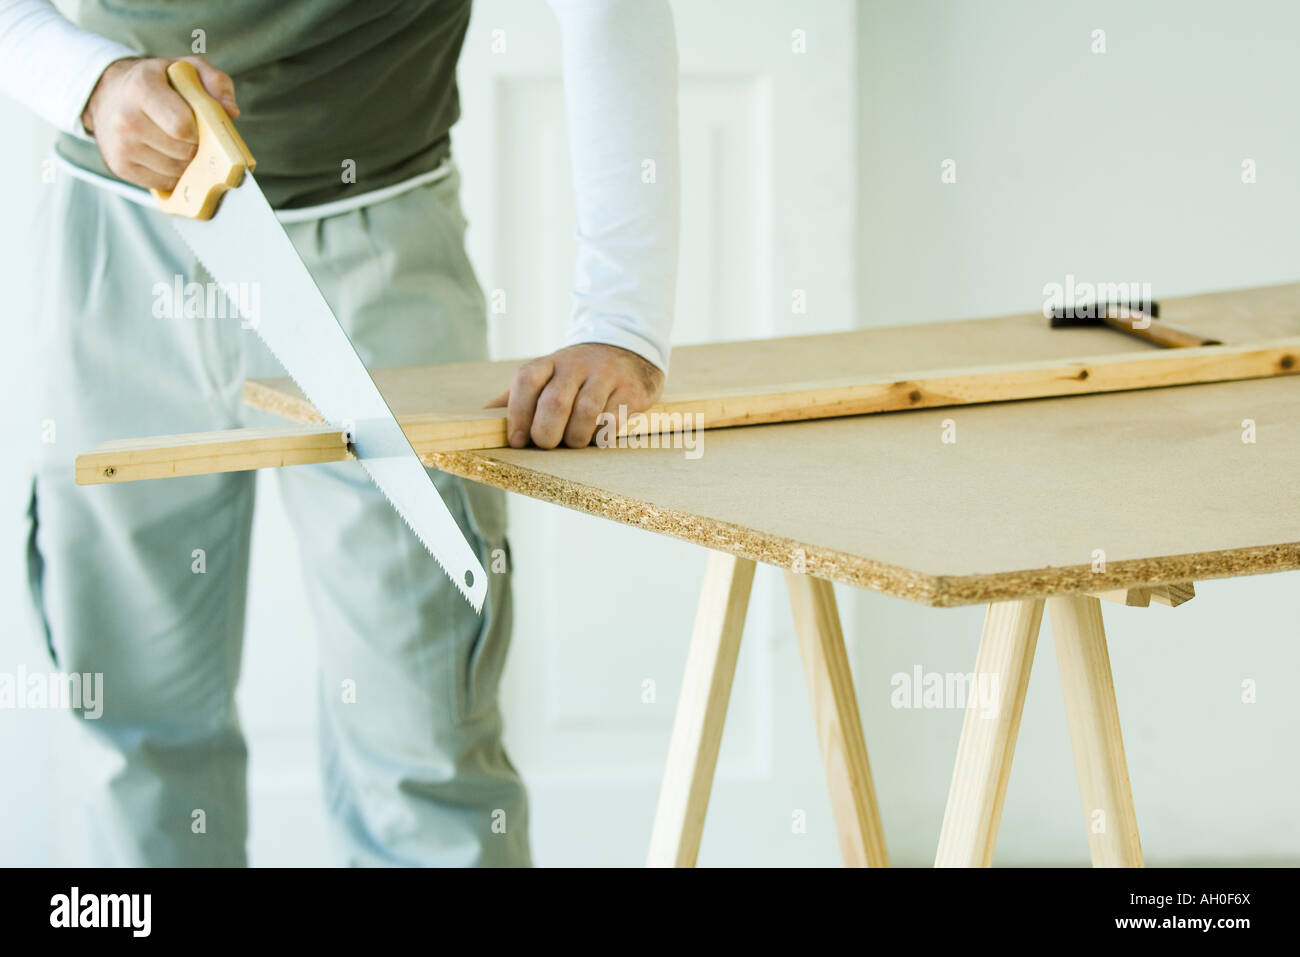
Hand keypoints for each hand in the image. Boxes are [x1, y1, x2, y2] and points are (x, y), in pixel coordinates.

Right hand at [81, 56, 238, 191]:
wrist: (110, 93)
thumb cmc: (157, 82)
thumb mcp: (186, 69)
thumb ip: (215, 81)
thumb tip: (230, 111)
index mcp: (141, 88)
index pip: (182, 126)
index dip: (199, 129)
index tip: (199, 123)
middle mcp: (125, 119)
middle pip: (183, 151)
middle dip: (196, 146)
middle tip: (192, 134)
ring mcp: (120, 146)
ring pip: (176, 170)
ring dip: (187, 162)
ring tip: (179, 143)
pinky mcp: (120, 167)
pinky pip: (164, 183)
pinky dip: (173, 173)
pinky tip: (168, 155)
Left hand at [486, 343, 664, 448]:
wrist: (628, 353)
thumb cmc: (577, 376)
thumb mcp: (546, 377)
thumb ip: (517, 397)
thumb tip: (483, 417)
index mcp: (549, 362)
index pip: (526, 381)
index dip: (518, 414)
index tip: (517, 440)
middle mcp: (576, 365)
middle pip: (555, 402)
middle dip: (546, 433)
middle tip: (547, 444)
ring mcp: (605, 375)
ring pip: (586, 413)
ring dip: (576, 438)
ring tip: (574, 442)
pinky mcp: (630, 390)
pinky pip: (613, 420)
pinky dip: (602, 435)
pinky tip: (598, 436)